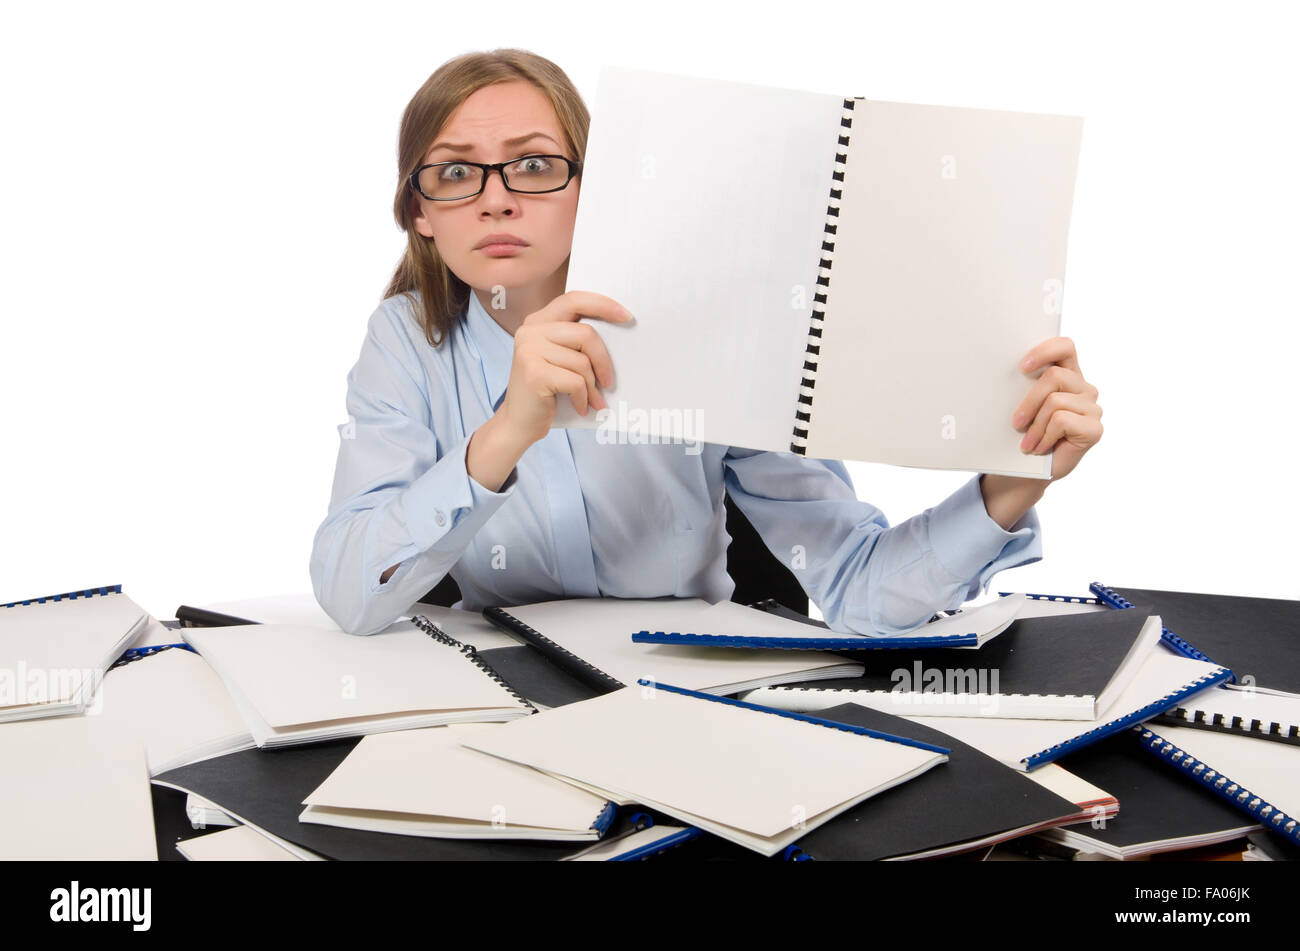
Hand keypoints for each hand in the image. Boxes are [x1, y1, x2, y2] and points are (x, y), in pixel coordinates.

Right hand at [497, 290, 632, 447]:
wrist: (518, 424)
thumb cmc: (546, 391)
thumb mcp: (560, 359)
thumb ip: (576, 342)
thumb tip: (617, 333)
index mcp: (538, 321)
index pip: (574, 299)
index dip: (602, 305)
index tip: (626, 316)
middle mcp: (530, 331)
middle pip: (585, 333)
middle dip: (603, 360)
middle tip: (609, 382)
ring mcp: (529, 351)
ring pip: (582, 362)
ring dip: (592, 387)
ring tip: (592, 400)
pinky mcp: (534, 373)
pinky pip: (575, 382)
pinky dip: (583, 398)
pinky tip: (580, 407)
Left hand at [1011, 336, 1102, 482]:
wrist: (1028, 471)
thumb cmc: (1023, 434)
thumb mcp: (1020, 406)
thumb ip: (1022, 386)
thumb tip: (999, 371)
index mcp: (1067, 374)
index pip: (1065, 347)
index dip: (1045, 351)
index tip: (1022, 367)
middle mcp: (1084, 388)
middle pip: (1054, 376)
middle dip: (1029, 400)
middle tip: (1015, 423)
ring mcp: (1092, 408)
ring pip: (1055, 401)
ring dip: (1034, 426)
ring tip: (1027, 442)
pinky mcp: (1094, 429)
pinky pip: (1062, 421)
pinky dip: (1045, 436)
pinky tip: (1040, 448)